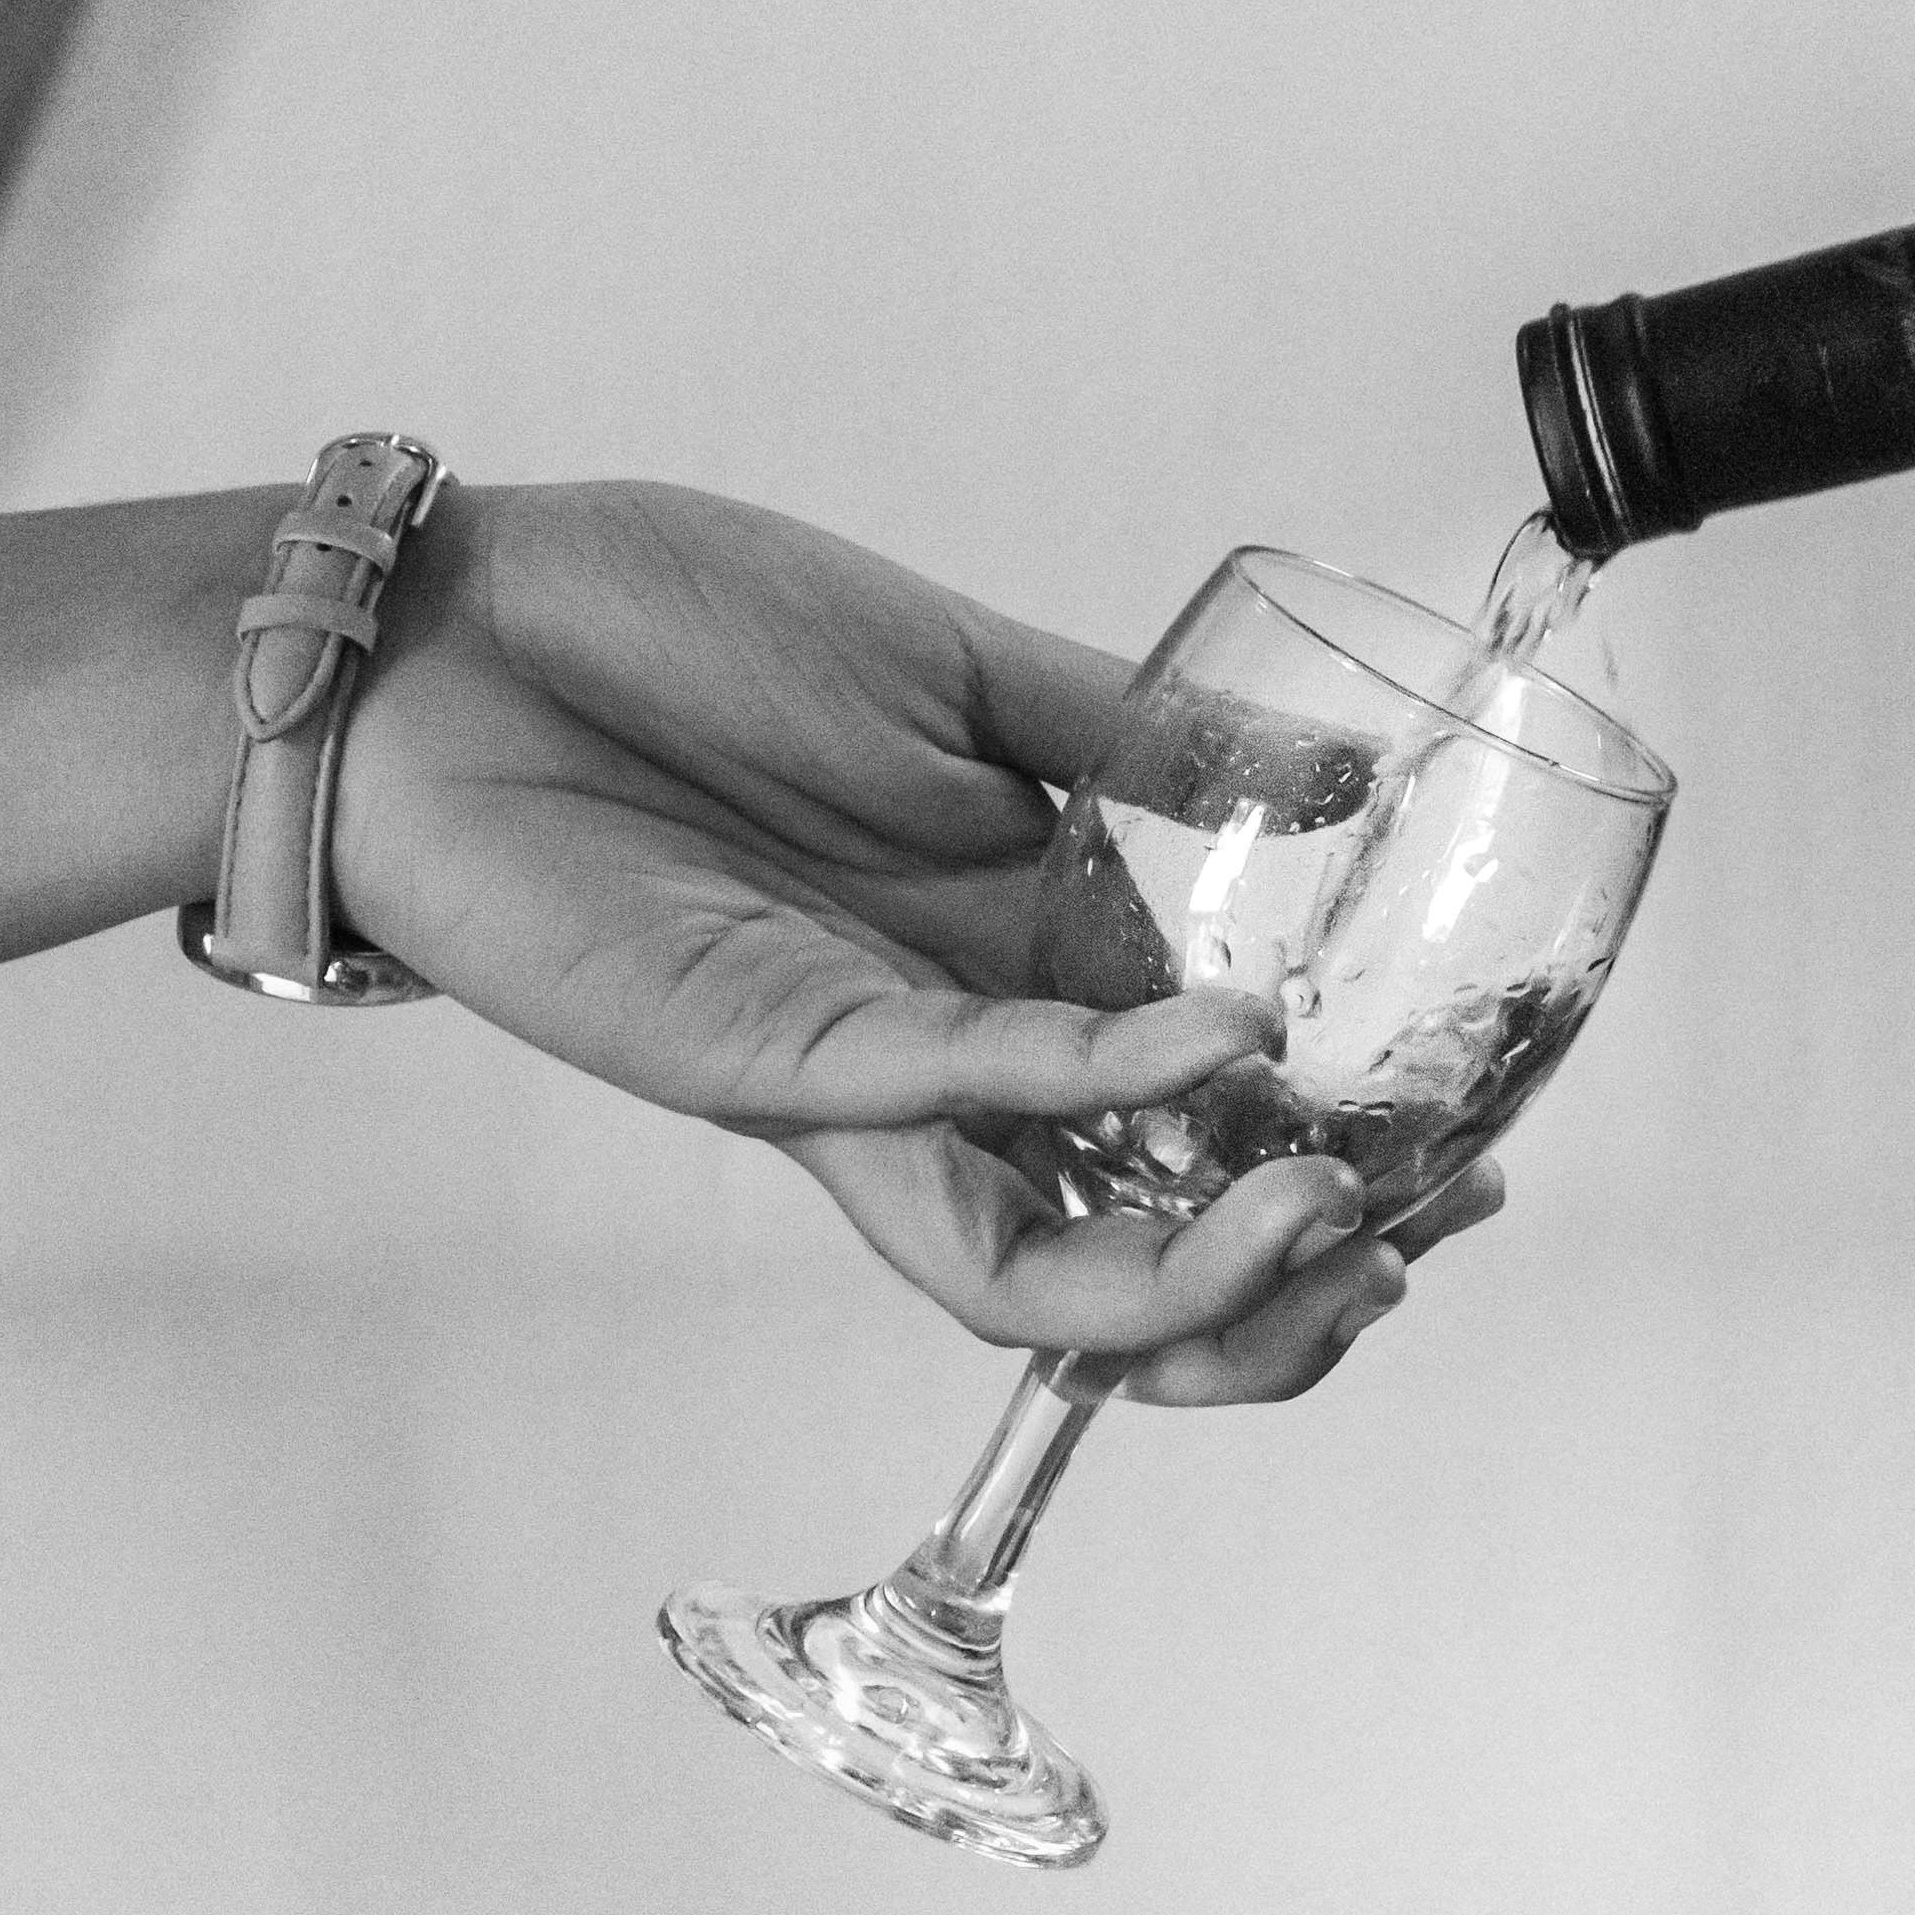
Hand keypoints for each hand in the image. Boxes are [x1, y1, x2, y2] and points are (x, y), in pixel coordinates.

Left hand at [336, 486, 1495, 1400]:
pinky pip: (945, 1104)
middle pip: (1133, 1264)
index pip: (1200, 1131)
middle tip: (1408, 1233)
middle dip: (1288, 1289)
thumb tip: (1341, 780)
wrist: (450, 624)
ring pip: (1038, 1266)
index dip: (1334, 1171)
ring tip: (1325, 1204)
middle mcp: (945, 1060)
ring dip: (1196, 1265)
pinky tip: (1200, 1036)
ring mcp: (852, 1078)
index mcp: (1011, 965)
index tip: (1464, 1154)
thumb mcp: (957, 670)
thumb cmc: (665, 633)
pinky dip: (1084, 1083)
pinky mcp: (761, 1053)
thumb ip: (1149, 738)